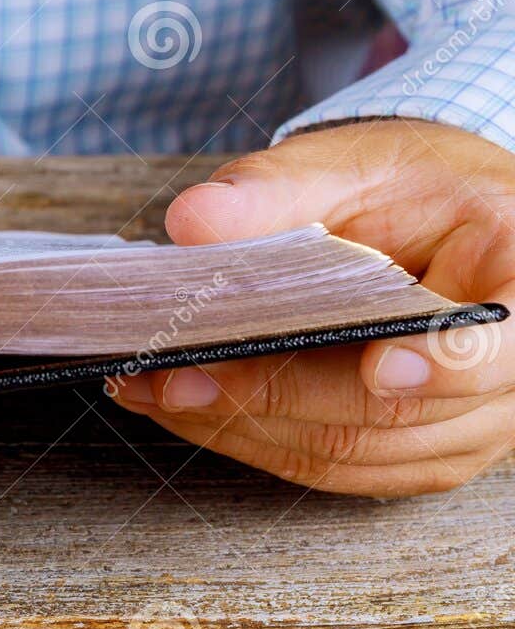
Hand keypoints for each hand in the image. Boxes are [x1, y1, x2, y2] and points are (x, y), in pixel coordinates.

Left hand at [108, 118, 514, 496]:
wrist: (435, 220)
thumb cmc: (409, 187)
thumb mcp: (352, 162)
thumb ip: (277, 191)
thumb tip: (194, 221)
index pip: (500, 341)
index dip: (444, 364)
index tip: (382, 367)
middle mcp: (514, 369)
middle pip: (393, 413)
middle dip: (273, 396)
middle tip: (174, 375)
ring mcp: (471, 424)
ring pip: (350, 452)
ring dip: (241, 427)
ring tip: (151, 387)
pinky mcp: (418, 453)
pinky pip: (331, 465)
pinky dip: (249, 438)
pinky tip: (184, 405)